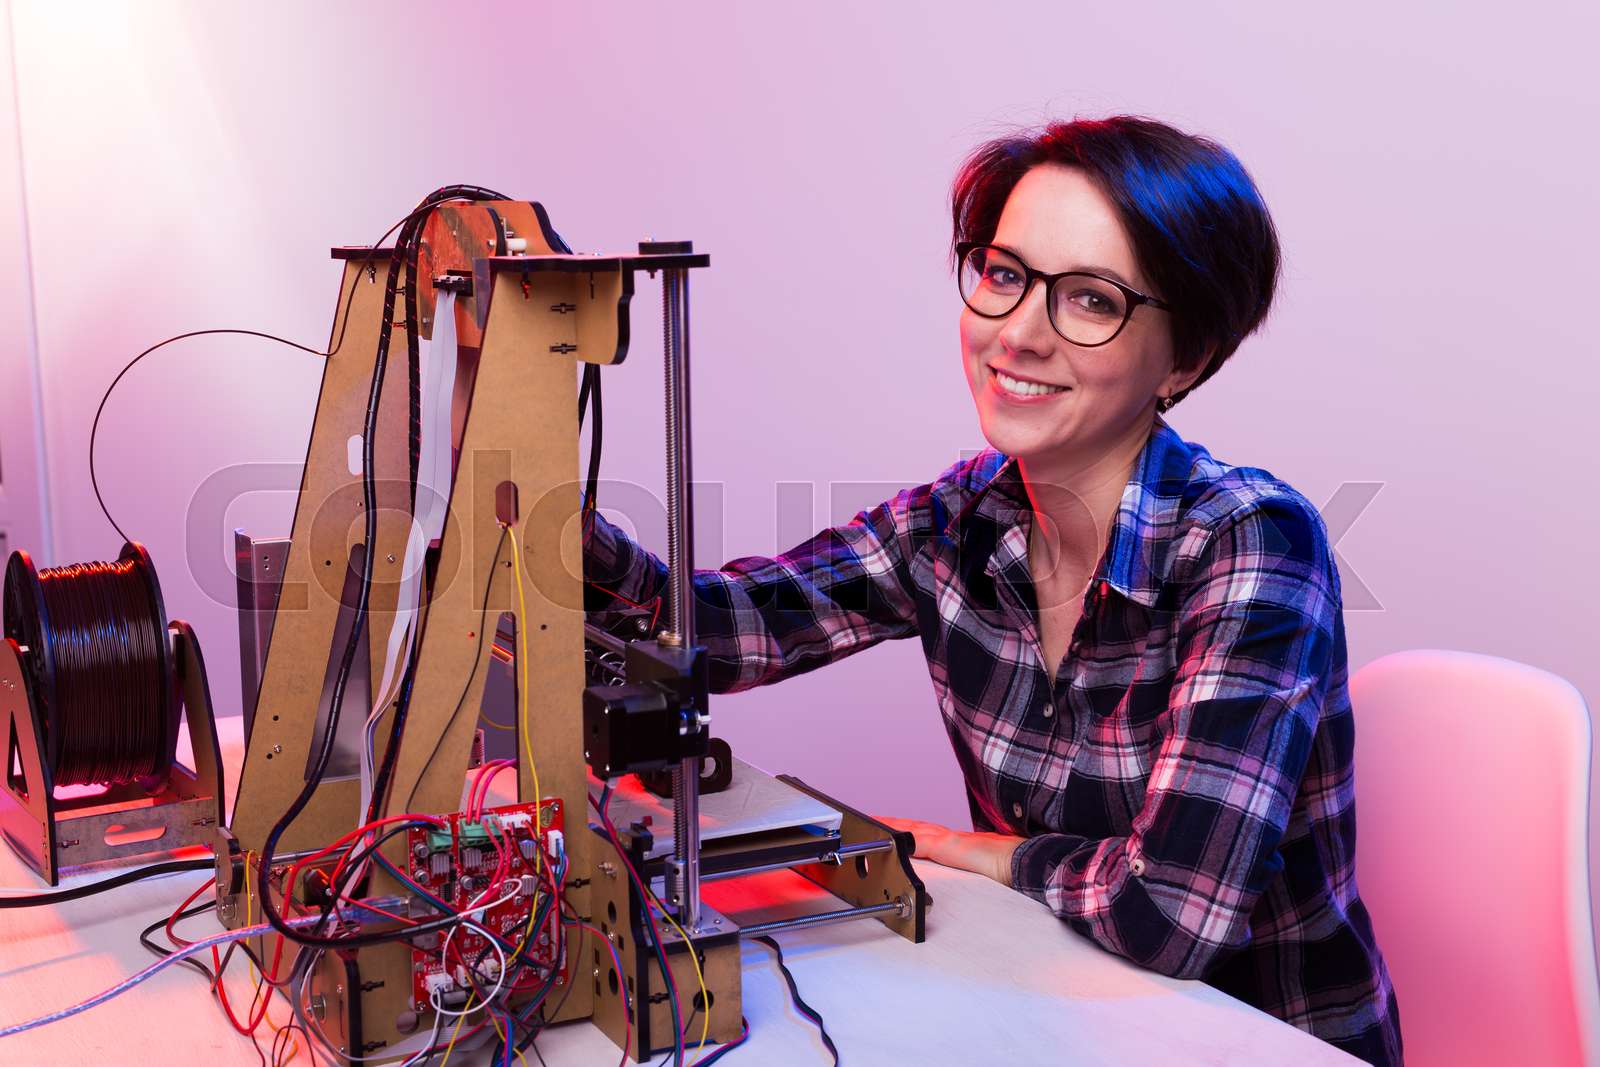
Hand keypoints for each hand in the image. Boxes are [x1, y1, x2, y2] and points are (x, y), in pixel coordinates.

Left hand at [876, 814, 1023, 886]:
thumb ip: (971, 870)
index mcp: (957, 843)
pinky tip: (890, 837)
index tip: (890, 826)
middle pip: (913, 827)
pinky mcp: (948, 845)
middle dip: (892, 824)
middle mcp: (950, 837)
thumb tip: (971, 876)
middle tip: (871, 819)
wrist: (1025, 861)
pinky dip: (904, 837)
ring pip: (912, 830)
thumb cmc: (1010, 867)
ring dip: (892, 826)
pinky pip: (920, 841)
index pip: (924, 833)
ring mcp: (948, 839)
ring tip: (872, 822)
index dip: (906, 829)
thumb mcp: (983, 870)